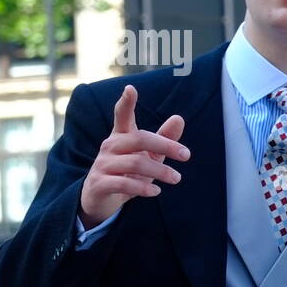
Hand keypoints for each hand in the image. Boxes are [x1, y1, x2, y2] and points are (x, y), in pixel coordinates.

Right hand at [78, 85, 188, 229]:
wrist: (100, 198)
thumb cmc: (128, 172)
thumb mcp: (149, 155)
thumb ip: (164, 139)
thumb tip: (179, 118)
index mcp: (121, 136)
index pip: (122, 115)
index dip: (126, 103)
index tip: (130, 89)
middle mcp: (110, 146)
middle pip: (139, 139)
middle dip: (165, 145)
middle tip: (186, 155)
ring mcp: (103, 164)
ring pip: (135, 163)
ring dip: (160, 171)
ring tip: (176, 178)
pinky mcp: (100, 183)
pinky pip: (124, 183)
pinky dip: (143, 188)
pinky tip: (156, 191)